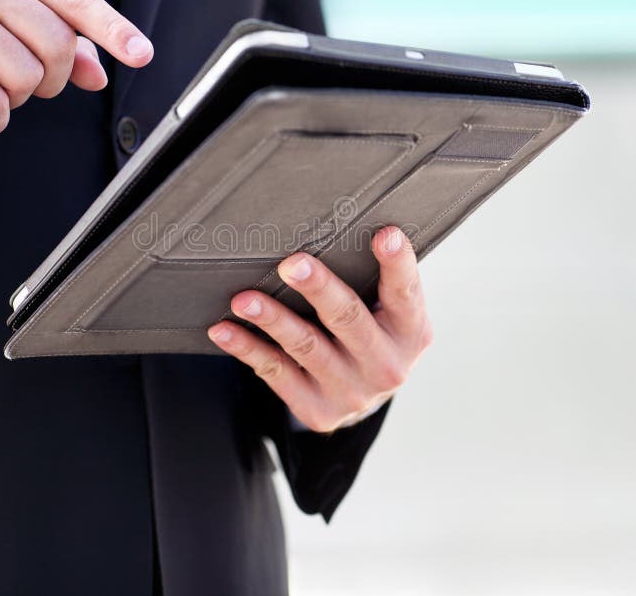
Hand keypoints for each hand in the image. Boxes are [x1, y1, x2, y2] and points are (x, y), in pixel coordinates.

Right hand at [0, 0, 152, 141]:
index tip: (144, 55)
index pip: (76, 1)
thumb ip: (68, 55)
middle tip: (16, 84)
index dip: (114, 30)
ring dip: (16, 101)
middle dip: (50, 81)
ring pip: (30, 77)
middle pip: (60, 46)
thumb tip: (100, 75)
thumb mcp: (24, 52)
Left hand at [208, 226, 431, 432]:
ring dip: (272, 319)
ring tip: (244, 300)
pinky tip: (225, 330)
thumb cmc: (375, 334)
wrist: (366, 395)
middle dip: (319, 289)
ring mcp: (351, 392)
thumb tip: (343, 225)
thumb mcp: (392, 311)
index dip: (397, 264)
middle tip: (292, 264)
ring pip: (306, 347)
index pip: (405, 293)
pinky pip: (276, 373)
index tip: (386, 235)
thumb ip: (377, 279)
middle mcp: (386, 366)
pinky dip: (247, 349)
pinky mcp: (318, 410)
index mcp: (410, 333)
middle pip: (348, 319)